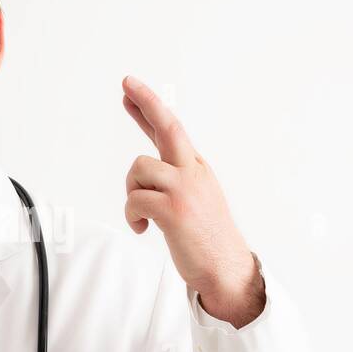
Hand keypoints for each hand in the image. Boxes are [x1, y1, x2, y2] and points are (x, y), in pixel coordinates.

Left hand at [121, 75, 264, 326]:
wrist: (226, 269)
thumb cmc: (205, 239)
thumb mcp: (194, 200)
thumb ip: (172, 181)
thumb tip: (144, 170)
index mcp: (196, 168)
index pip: (169, 131)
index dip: (148, 108)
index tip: (129, 89)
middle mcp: (193, 172)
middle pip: (167, 126)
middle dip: (146, 102)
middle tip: (126, 82)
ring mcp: (185, 188)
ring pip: (138, 169)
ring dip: (131, 193)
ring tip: (141, 215)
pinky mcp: (173, 209)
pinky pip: (135, 199)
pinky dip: (131, 214)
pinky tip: (141, 228)